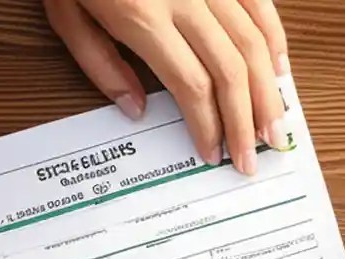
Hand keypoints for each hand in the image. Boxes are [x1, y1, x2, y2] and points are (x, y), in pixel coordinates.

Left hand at [45, 0, 292, 173]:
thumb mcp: (65, 13)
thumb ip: (99, 64)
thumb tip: (136, 109)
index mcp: (142, 16)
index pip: (191, 87)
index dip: (208, 126)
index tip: (211, 153)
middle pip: (230, 71)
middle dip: (246, 122)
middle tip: (252, 158)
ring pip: (254, 40)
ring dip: (269, 90)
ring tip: (276, 128)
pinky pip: (259, 3)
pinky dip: (274, 37)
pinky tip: (279, 69)